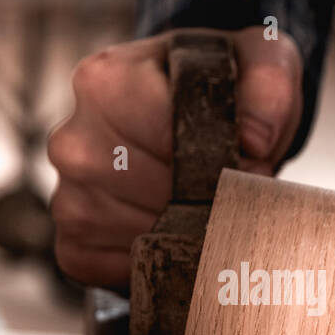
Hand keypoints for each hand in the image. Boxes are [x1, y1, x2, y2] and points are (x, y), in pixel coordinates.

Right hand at [47, 26, 302, 287]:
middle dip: (206, 197)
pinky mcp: (74, 245)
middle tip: (226, 185)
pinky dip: (161, 257)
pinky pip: (124, 269)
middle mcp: (72, 141)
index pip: (169, 140)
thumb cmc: (218, 91)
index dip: (221, 158)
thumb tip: (255, 141)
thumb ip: (267, 88)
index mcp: (105, 82)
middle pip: (159, 194)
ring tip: (199, 201)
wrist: (189, 115)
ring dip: (187, 229)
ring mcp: (67, 196)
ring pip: (145, 237)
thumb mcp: (259, 65)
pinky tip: (173, 227)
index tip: (244, 158)